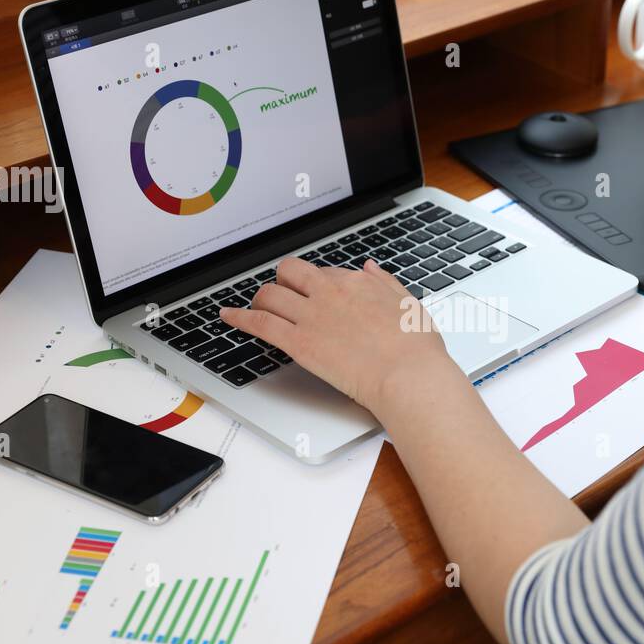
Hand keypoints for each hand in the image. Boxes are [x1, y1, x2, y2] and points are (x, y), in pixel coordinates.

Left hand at [218, 258, 460, 416]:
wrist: (408, 375)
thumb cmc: (415, 348)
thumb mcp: (408, 304)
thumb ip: (386, 283)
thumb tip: (370, 268)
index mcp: (356, 283)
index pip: (322, 273)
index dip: (315, 285)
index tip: (312, 295)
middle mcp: (329, 292)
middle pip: (289, 273)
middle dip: (283, 282)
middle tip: (282, 296)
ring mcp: (311, 316)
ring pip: (269, 294)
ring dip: (259, 299)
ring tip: (254, 308)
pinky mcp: (298, 342)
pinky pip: (258, 322)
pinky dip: (238, 317)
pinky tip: (227, 317)